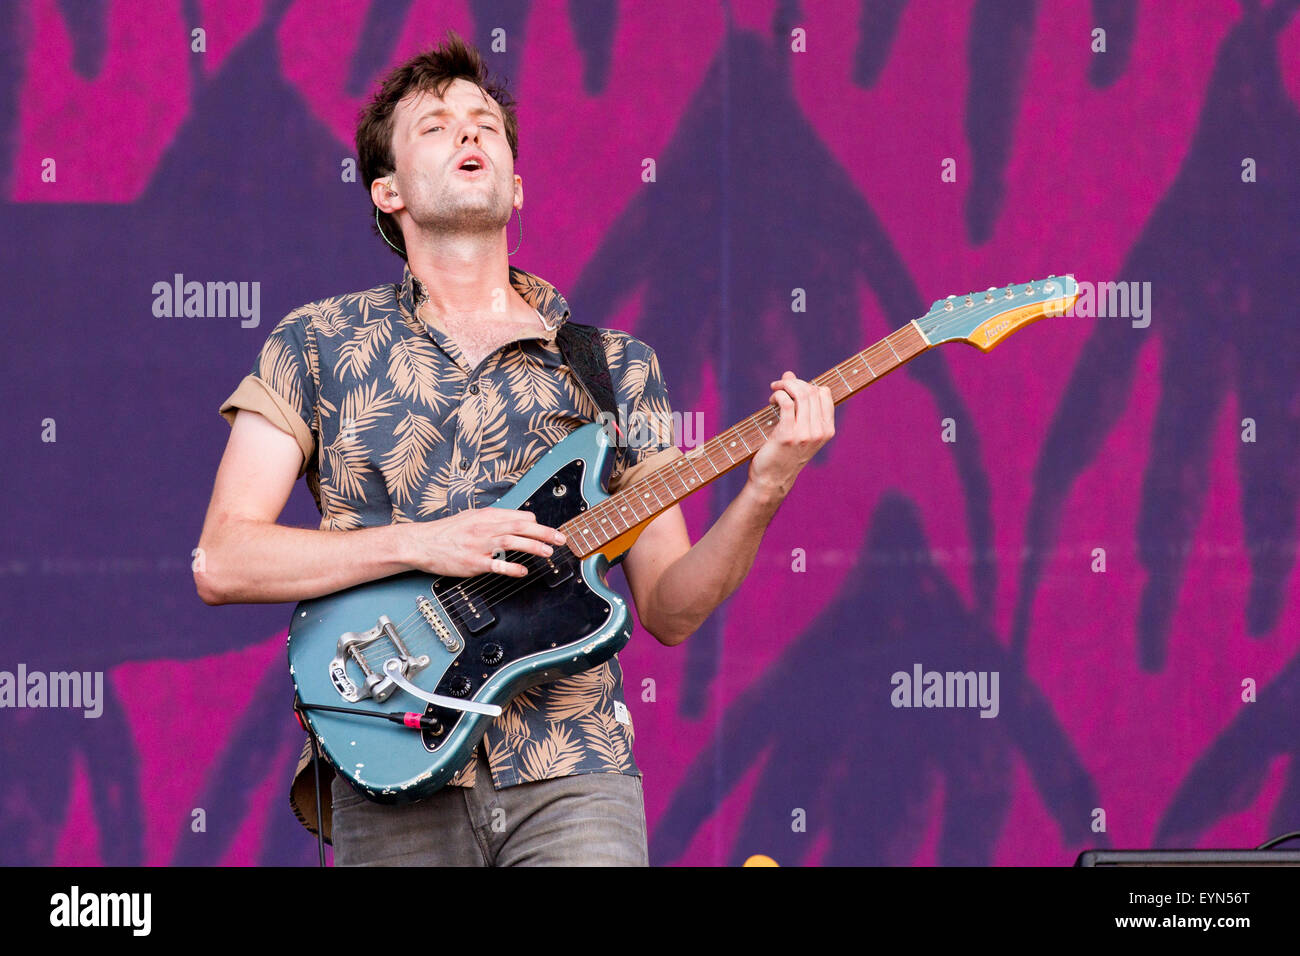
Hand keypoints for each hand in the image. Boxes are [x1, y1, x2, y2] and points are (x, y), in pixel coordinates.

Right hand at [402, 508, 566, 577]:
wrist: (423, 543)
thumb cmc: (447, 532)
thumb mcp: (472, 517)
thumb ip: (495, 518)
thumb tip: (520, 518)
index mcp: (486, 516)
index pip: (519, 516)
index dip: (537, 523)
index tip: (549, 531)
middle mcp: (485, 528)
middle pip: (520, 527)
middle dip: (544, 532)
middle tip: (561, 539)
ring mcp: (480, 545)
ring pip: (512, 542)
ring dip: (533, 547)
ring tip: (549, 552)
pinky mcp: (474, 563)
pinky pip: (496, 565)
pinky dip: (511, 568)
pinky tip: (523, 570)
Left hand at [747, 370, 835, 500]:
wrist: (772, 479)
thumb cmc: (783, 453)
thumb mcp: (796, 428)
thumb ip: (796, 401)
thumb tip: (789, 373)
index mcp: (827, 430)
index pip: (824, 393)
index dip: (806, 384)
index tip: (792, 389)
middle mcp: (819, 432)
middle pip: (811, 390)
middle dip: (793, 382)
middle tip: (779, 385)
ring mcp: (805, 434)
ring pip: (800, 394)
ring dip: (784, 386)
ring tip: (775, 391)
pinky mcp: (787, 435)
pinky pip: (786, 403)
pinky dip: (778, 395)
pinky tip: (772, 400)